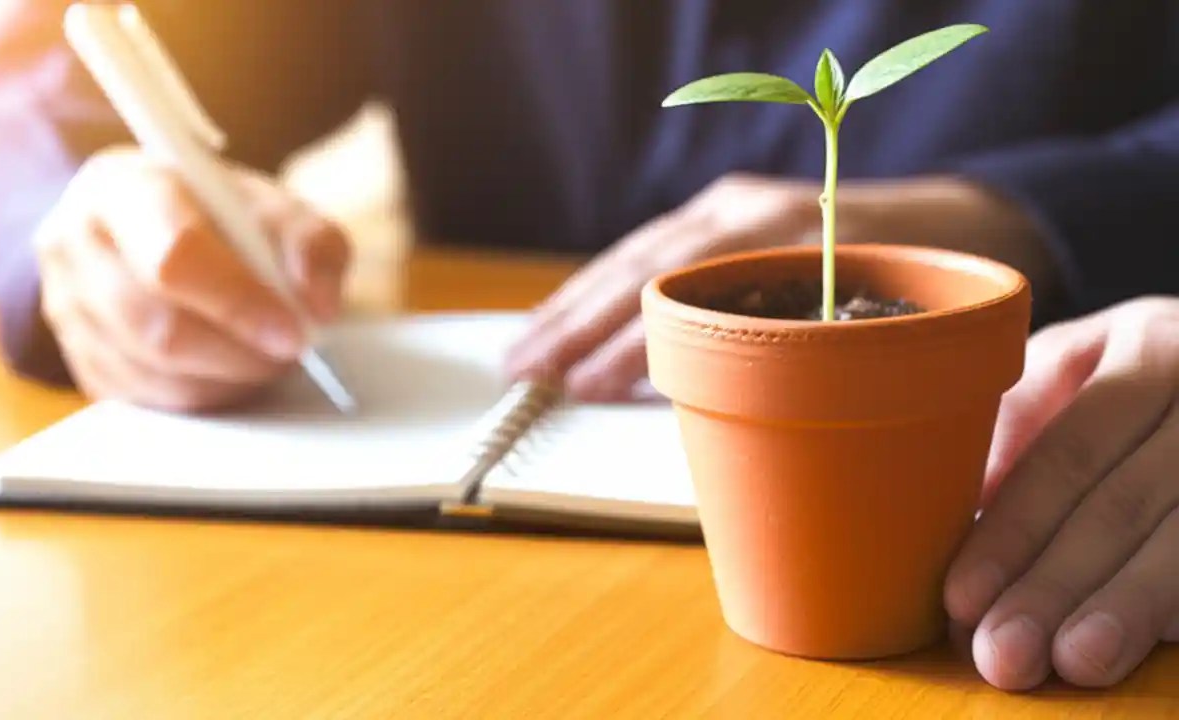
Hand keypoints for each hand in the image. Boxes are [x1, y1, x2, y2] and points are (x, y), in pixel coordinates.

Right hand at [35, 148, 349, 411]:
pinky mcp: (79, 359)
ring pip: (152, 371)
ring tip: (266, 357)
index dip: (239, 302)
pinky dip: (202, 395)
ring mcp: (65, 306)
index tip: (293, 331)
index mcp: (123, 186)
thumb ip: (310, 243)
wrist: (162, 230)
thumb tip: (318, 308)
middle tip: (289, 351)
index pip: (174, 255)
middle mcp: (75, 242)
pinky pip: (143, 399)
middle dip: (238, 351)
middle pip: (157, 326)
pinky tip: (231, 371)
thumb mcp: (273, 207)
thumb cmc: (218, 214)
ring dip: (225, 377)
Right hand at [504, 174, 1051, 400]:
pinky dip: (601, 284)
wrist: (966, 213)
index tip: (585, 386)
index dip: (632, 343)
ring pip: (635, 253)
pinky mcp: (725, 208)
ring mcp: (734, 203)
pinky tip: (567, 314)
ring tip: (524, 351)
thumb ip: (824, 369)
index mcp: (793, 238)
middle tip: (525, 372)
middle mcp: (752, 212)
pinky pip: (648, 245)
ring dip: (574, 304)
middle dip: (578, 322)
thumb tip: (737, 429)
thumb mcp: (901, 333)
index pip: (687, 290)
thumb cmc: (939, 288)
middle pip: (644, 267)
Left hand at [944, 296, 1178, 689]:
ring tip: (1074, 662)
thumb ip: (1019, 424)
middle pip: (1123, 505)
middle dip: (1055, 586)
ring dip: (1125, 610)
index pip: (1070, 454)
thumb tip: (969, 517)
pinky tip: (1147, 647)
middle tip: (1003, 654)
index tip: (961, 597)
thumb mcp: (1073, 365)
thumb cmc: (1127, 368)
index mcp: (1148, 348)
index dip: (1015, 531)